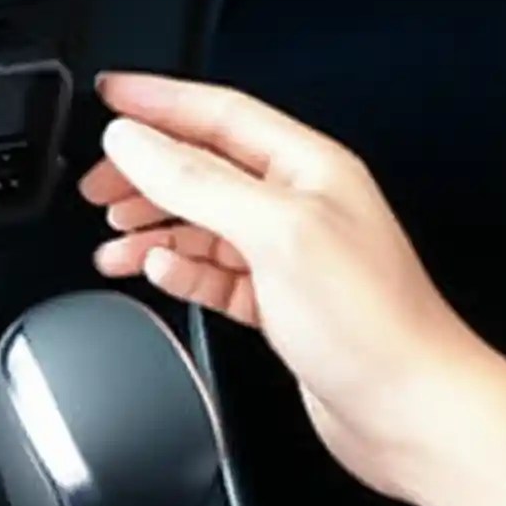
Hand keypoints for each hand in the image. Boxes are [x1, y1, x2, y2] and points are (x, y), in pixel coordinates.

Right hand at [80, 74, 505, 505]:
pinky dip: (176, 269)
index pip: (219, 113)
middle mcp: (295, 204)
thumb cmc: (373, 323)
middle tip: (96, 184)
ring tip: (112, 236)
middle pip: (201, 168)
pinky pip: (210, 271)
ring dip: (152, 225)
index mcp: (307, 168)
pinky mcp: (275, 301)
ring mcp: (285, 254)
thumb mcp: (274, 233)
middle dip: (144, 172)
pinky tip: (155, 270)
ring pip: (199, 222)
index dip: (159, 101)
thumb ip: (196, 182)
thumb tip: (134, 142)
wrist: (408, 410)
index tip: (110, 95)